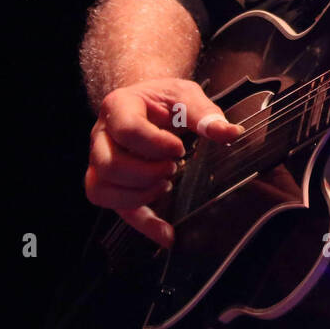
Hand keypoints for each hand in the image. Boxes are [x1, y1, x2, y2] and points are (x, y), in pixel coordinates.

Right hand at [85, 77, 242, 248]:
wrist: (150, 101)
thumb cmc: (165, 99)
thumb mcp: (186, 96)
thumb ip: (205, 114)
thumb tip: (229, 133)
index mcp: (117, 107)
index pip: (127, 130)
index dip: (156, 144)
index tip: (179, 148)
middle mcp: (101, 136)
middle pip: (109, 165)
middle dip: (146, 172)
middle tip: (174, 166)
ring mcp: (100, 161)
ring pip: (102, 189)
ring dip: (139, 194)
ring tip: (166, 183)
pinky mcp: (111, 183)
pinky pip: (115, 209)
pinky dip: (143, 224)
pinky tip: (167, 233)